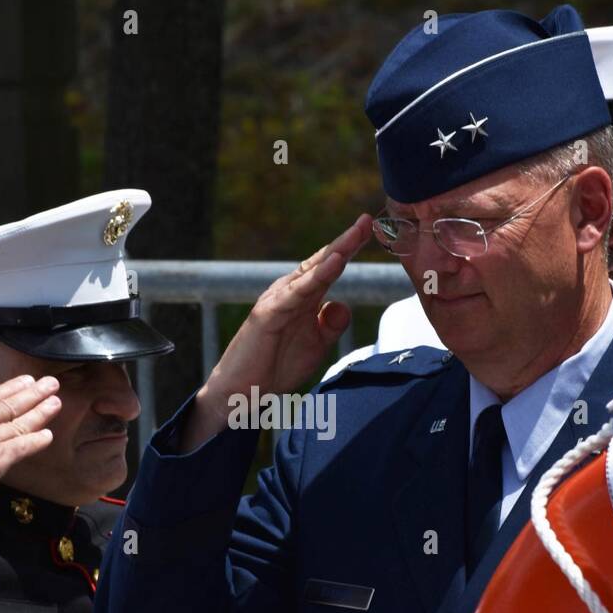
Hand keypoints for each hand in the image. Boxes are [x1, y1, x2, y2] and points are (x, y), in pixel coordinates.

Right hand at [0, 375, 61, 500]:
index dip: (12, 388)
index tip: (26, 381)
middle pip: (12, 404)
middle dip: (34, 393)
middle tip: (50, 384)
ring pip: (22, 422)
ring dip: (41, 412)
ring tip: (55, 402)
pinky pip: (23, 447)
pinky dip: (36, 440)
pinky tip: (47, 435)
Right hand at [180, 214, 371, 449]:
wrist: (242, 391)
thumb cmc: (276, 365)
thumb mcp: (316, 344)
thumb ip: (331, 324)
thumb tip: (343, 304)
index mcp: (302, 297)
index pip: (328, 268)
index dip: (348, 249)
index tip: (370, 230)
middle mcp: (289, 292)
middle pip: (321, 262)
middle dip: (344, 241)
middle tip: (366, 221)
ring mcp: (277, 301)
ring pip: (310, 272)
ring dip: (333, 253)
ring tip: (354, 235)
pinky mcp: (267, 314)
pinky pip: (296, 293)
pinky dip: (315, 278)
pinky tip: (333, 263)